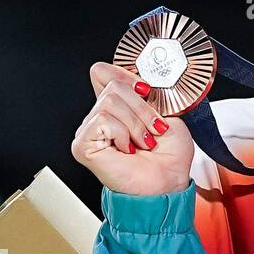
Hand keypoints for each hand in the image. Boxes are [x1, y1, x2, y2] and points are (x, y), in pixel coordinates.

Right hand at [70, 62, 193, 195]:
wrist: (169, 182)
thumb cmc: (170, 155)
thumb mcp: (167, 113)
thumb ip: (146, 93)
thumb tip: (136, 78)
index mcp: (117, 108)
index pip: (103, 72)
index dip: (126, 76)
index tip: (147, 90)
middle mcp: (100, 117)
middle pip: (113, 85)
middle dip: (142, 108)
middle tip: (154, 129)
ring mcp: (89, 131)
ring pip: (110, 102)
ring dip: (136, 123)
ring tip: (143, 142)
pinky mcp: (83, 144)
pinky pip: (103, 120)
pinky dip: (123, 133)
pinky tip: (128, 149)